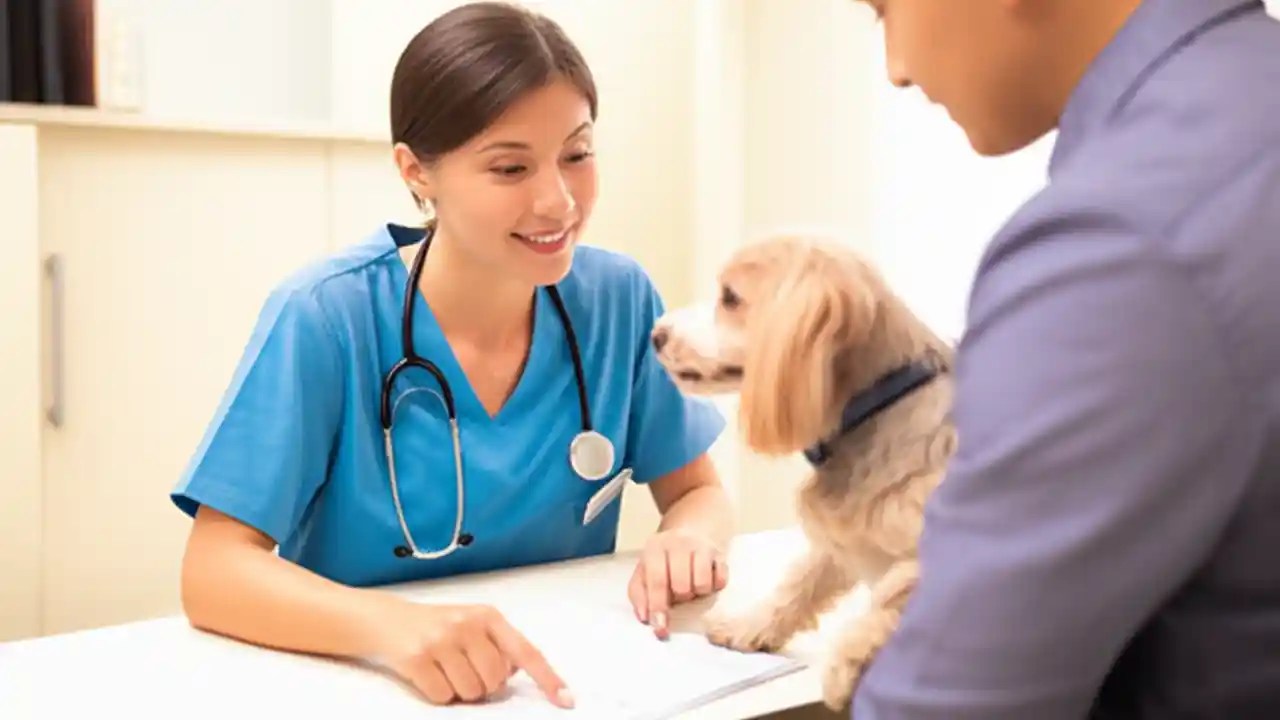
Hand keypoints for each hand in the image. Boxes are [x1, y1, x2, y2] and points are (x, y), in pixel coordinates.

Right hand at [371, 599, 572, 707]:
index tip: (565, 700)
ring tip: (445, 670)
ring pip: (470, 693)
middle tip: (464, 670)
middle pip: (495, 682)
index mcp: (488, 616)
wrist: (388, 620)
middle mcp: (467, 625)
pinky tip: (428, 675)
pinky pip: (443, 697)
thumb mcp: (472, 624)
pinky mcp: (417, 658)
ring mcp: (442, 641)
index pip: (526, 651)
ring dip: (460, 692)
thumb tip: (520, 671)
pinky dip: (438, 695)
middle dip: (483, 686)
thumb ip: (499, 645)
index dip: (547, 678)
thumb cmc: (438, 625)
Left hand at [627, 529, 727, 638]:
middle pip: (682, 586)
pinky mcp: (720, 553)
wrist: (690, 530)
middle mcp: (679, 543)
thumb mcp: (644, 572)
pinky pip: (720, 581)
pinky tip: (706, 579)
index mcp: (655, 547)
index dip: (658, 606)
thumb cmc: (663, 559)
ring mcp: (701, 546)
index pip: (657, 581)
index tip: (660, 627)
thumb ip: (639, 595)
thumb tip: (645, 618)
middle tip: (678, 593)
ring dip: (697, 593)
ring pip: (702, 585)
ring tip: (691, 586)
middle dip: (680, 598)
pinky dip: (714, 586)